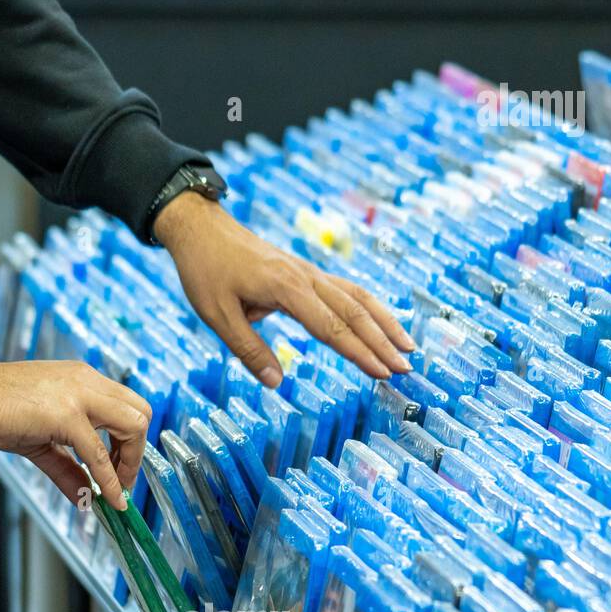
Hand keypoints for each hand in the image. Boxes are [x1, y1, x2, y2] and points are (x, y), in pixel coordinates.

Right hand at [0, 358, 150, 508]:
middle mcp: (87, 382)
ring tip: (116, 488)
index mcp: (84, 380)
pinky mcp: (65, 415)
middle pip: (141, 412)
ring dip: (130, 463)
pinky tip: (106, 498)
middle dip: (138, 451)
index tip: (120, 468)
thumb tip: (86, 498)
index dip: (131, 441)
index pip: (129, 405)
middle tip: (122, 479)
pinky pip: (98, 453)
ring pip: (133, 424)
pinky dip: (108, 480)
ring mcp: (79, 395)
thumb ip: (68, 468)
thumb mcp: (41, 441)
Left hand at [153, 194, 414, 386]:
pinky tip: (383, 324)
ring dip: (385, 323)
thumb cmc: (206, 271)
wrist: (202, 228)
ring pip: (358, 297)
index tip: (383, 373)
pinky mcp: (307, 273)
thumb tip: (277, 383)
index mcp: (285, 288)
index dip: (360, 353)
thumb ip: (249, 350)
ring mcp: (309, 272)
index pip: (331, 327)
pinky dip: (370, 308)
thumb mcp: (218, 316)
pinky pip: (347, 290)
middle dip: (383, 342)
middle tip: (407, 369)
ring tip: (408, 348)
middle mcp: (305, 277)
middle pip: (354, 312)